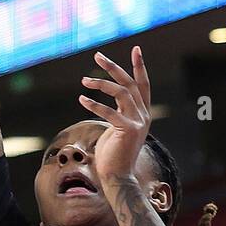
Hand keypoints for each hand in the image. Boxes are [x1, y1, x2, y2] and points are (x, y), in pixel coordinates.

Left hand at [79, 46, 151, 184]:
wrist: (117, 176)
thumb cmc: (113, 154)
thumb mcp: (118, 128)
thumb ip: (119, 113)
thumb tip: (110, 102)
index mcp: (142, 113)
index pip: (142, 85)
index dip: (139, 67)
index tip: (136, 49)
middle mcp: (144, 115)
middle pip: (130, 83)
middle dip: (113, 67)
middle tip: (98, 55)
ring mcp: (138, 122)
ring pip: (120, 92)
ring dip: (100, 84)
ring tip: (83, 81)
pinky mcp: (128, 130)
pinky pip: (110, 111)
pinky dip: (94, 104)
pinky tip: (82, 99)